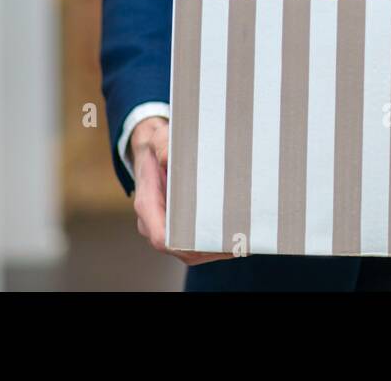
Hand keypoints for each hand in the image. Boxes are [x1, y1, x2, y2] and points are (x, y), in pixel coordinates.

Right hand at [130, 116, 234, 265]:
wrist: (150, 150)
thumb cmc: (156, 146)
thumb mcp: (158, 138)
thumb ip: (163, 145)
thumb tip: (169, 157)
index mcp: (147, 205)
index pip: (162, 238)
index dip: (186, 245)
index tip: (214, 241)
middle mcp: (153, 222)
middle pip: (181, 250)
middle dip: (210, 249)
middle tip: (239, 241)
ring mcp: (165, 226)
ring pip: (190, 251)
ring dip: (215, 248)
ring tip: (243, 240)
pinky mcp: (177, 225)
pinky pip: (194, 242)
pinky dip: (213, 242)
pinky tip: (235, 234)